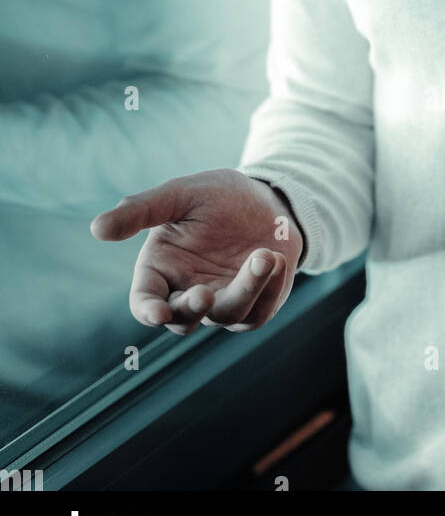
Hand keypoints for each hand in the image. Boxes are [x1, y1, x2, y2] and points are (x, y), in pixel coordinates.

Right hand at [90, 169, 303, 334]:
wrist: (267, 197)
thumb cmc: (217, 196)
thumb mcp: (180, 195)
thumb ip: (141, 210)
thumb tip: (96, 228)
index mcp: (161, 270)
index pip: (145, 302)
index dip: (148, 312)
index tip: (158, 313)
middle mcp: (187, 292)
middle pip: (183, 321)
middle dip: (193, 310)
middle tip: (206, 294)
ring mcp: (222, 303)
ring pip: (227, 315)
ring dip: (245, 290)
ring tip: (264, 255)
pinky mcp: (255, 306)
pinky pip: (259, 311)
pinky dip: (269, 288)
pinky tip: (277, 257)